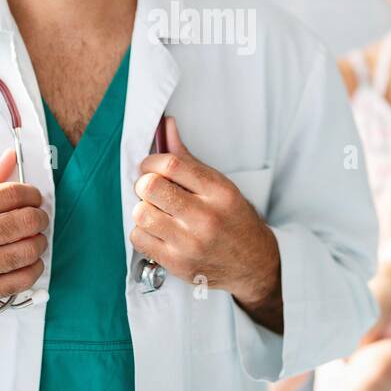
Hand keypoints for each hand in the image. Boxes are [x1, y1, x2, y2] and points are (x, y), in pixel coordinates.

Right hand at [0, 148, 48, 343]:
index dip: (32, 194)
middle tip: (37, 217)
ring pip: (29, 250)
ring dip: (39, 242)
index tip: (33, 198)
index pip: (12, 194)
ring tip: (33, 238)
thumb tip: (10, 159)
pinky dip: (33, 269)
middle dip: (39, 217)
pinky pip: (23, 280)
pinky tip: (27, 262)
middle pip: (26, 222)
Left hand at [132, 116, 279, 308]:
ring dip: (142, 209)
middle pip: (151, 187)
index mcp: (218, 191)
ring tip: (155, 211)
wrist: (253, 263)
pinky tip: (156, 230)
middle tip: (150, 190)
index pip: (172, 164)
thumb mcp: (218, 185)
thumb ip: (187, 158)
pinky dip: (141, 231)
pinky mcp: (177, 263)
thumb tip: (165, 126)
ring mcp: (190, 243)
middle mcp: (205, 217)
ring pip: (141, 213)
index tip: (150, 167)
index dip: (151, 162)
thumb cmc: (233, 219)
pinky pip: (138, 238)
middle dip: (144, 184)